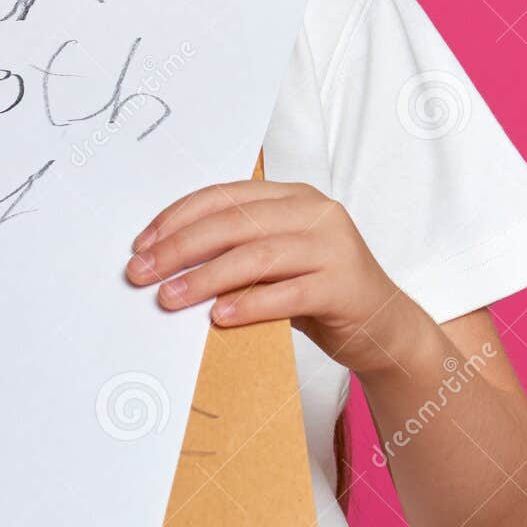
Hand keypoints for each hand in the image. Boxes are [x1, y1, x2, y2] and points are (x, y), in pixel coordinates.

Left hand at [124, 178, 429, 376]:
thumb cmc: (319, 294)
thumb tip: (163, 263)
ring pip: (256, 255)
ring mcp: (333, 246)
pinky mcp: (345, 285)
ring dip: (204, 278)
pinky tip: (218, 318)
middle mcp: (315, 212)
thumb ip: (234, 252)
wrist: (385, 330)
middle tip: (141, 274)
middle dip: (179, 248)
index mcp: (292, 196)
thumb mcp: (275, 263)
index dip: (176, 218)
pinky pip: (287, 293)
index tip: (142, 245)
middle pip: (233, 223)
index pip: (223, 197)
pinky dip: (248, 305)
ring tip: (169, 298)